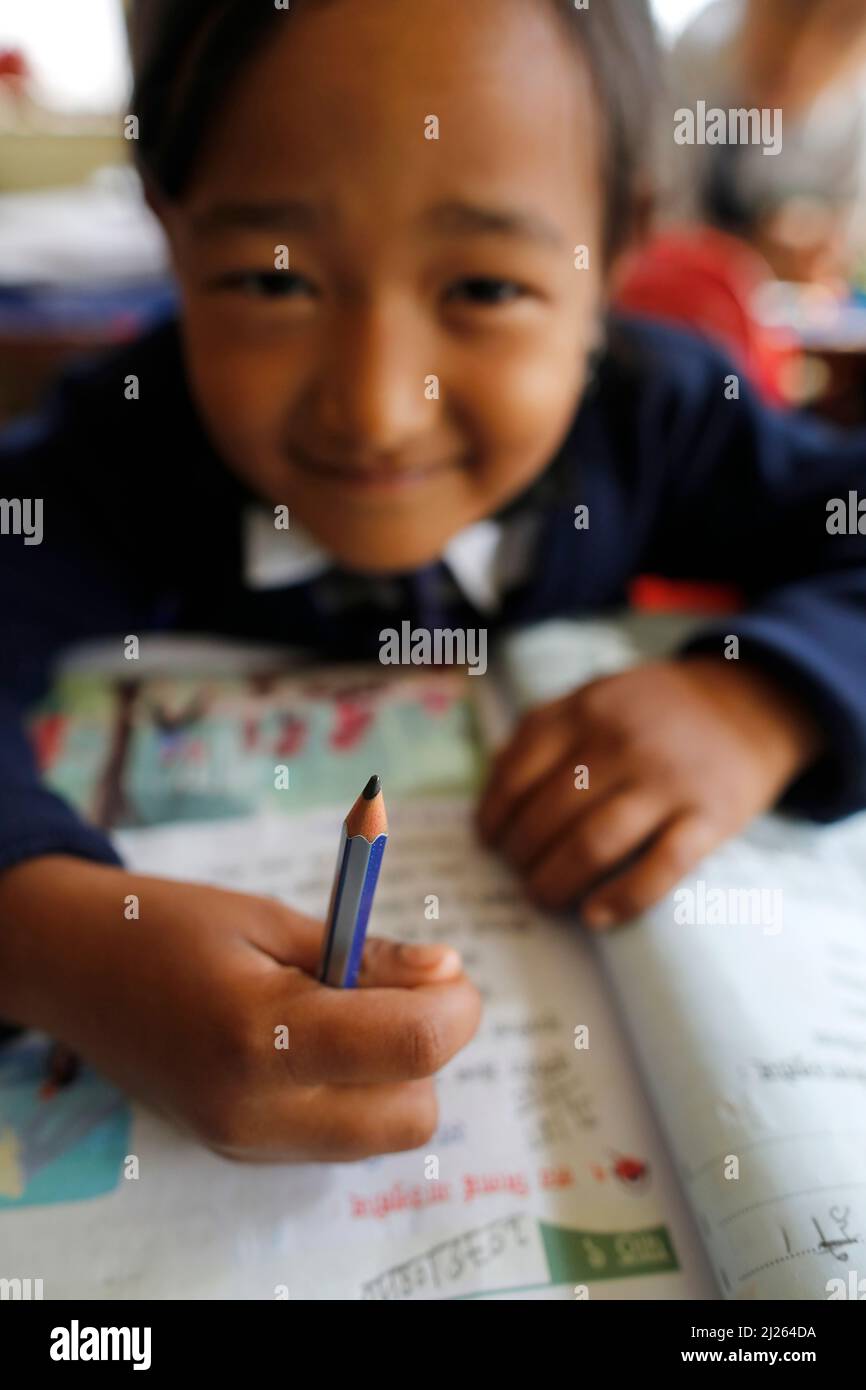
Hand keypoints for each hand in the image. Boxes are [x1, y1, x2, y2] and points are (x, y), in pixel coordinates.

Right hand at [0, 856, 480, 1161]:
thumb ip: (366, 955)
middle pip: (413, 1114)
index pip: (408, 1047)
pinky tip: (315, 1043)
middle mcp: (255, 1109)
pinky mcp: (242, 1153)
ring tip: (348, 1012)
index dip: (455, 1006)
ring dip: (397, 1077)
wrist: (73, 971)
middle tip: (401, 988)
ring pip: (383, 1135)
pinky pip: (340, 1139)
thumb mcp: (272, 919)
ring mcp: (246, 1142)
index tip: (449, 969)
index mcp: (260, 1033)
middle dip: (430, 1050)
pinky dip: (358, 1094)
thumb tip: (449, 975)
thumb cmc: (171, 926)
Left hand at [477, 657, 822, 928]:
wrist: (750, 703)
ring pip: (593, 845)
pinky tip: (594, 915)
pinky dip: (620, 899)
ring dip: (556, 882)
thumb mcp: (598, 695)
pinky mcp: (710, 816)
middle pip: (549, 816)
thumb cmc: (658, 709)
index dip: (494, 815)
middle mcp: (621, 743)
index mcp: (585, 711)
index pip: (517, 773)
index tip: (490, 840)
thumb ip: (546, 729)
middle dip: (522, 857)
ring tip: (544, 896)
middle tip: (520, 874)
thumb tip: (493, 780)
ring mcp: (668, 780)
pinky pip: (659, 868)